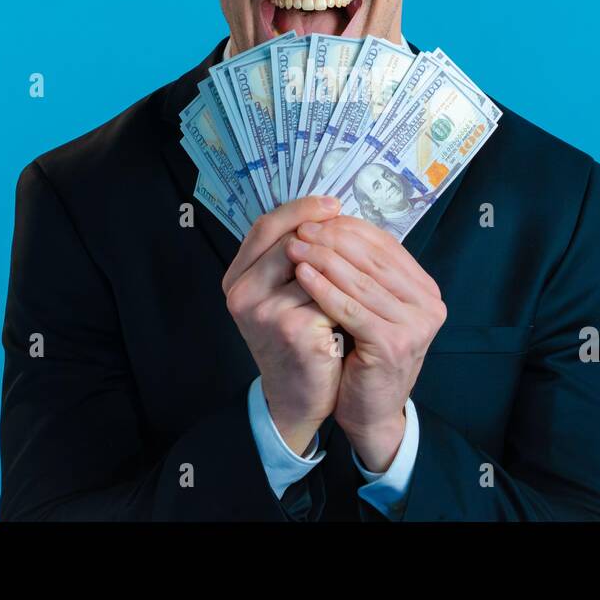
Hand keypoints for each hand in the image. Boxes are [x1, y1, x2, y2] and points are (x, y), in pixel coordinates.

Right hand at [222, 195, 345, 454]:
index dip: (299, 210)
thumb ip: (291, 259)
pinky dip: (347, 295)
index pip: (265, 227)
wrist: (297, 397)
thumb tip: (327, 214)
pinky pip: (330, 296)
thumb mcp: (281, 295)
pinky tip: (361, 297)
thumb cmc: (296, 340)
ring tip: (364, 263)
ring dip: (342, 265)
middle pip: (290, 240)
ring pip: (315, 267)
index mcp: (236, 279)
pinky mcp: (293, 329)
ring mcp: (265, 312)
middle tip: (356, 223)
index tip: (333, 203)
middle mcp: (241, 294)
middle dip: (327, 231)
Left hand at [284, 214, 446, 471]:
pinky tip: (301, 276)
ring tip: (293, 247)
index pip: (385, 245)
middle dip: (332, 240)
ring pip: (361, 281)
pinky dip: (324, 289)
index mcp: (425, 289)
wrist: (372, 412)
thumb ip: (364, 272)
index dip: (348, 228)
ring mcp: (415, 325)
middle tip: (300, 228)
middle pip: (374, 259)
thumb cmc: (364, 355)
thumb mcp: (372, 307)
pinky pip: (351, 308)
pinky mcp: (393, 343)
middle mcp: (429, 304)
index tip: (315, 218)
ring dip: (323, 260)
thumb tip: (330, 221)